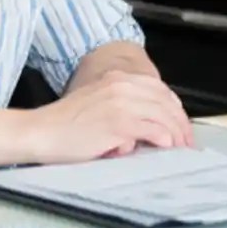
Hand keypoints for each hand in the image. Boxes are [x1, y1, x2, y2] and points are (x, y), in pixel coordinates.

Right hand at [27, 70, 193, 163]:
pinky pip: (153, 129)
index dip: (175, 109)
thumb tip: (151, 125)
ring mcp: (120, 103)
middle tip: (187, 142)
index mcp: (117, 79)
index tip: (181, 126)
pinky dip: (164, 139)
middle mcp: (121, 85)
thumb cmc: (64, 126)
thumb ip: (124, 108)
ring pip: (163, 116)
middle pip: (166, 102)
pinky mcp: (118, 122)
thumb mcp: (99, 105)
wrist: (40, 132)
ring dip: (176, 134)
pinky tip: (166, 147)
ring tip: (179, 149)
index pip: (160, 90)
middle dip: (181, 123)